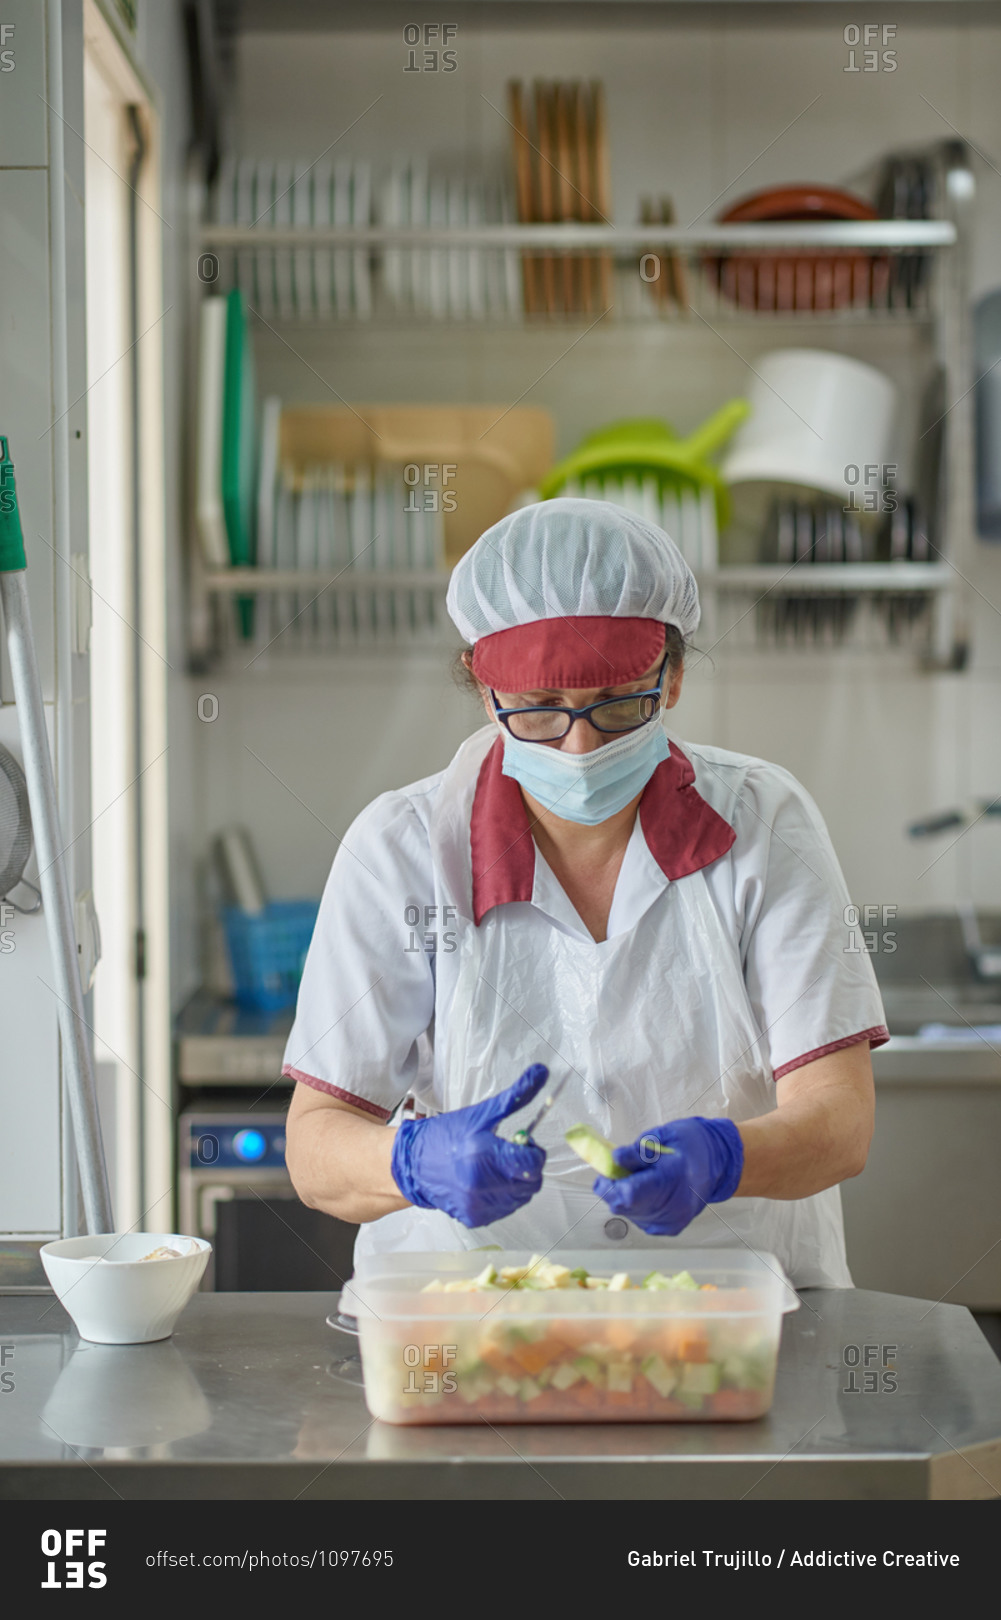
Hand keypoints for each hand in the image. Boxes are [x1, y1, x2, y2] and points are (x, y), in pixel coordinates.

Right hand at [391, 1064, 548, 1227]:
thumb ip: (516, 1096)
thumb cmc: (445, 1137)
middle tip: (509, 1153)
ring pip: (521, 1196)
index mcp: (483, 1154)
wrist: (414, 1164)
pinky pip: (506, 1208)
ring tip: (496, 1167)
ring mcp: (478, 1204)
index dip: (533, 1151)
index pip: (532, 1162)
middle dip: (526, 1166)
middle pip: (531, 1181)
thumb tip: (540, 1073)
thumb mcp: (482, 1113)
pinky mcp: (475, 1218)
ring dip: (516, 1181)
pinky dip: (503, 1195)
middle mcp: (481, 1184)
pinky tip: (488, 1182)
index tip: (523, 1143)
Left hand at [592, 1116, 743, 1235]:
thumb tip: (613, 1160)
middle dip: (613, 1188)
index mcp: (673, 1178)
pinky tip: (648, 1191)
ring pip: (628, 1214)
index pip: (629, 1193)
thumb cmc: (690, 1143)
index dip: (609, 1183)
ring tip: (639, 1178)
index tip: (606, 1169)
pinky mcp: (670, 1228)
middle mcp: (674, 1206)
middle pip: (625, 1206)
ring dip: (623, 1197)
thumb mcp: (664, 1136)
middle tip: (620, 1170)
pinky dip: (636, 1205)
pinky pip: (639, 1219)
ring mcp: (672, 1221)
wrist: (719, 1162)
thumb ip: (637, 1151)